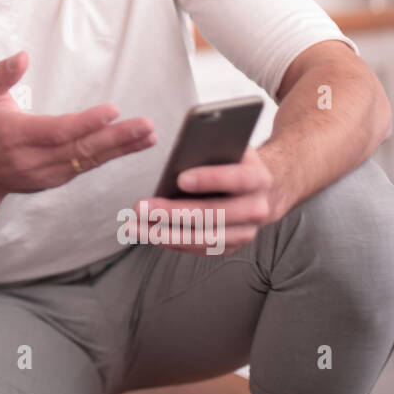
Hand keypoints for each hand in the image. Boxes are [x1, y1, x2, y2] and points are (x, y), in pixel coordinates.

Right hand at [0, 51, 156, 200]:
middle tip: (145, 126)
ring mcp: (47, 173)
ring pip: (89, 160)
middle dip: (116, 138)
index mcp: (16, 135)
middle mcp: (33, 159)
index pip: (56, 131)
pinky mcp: (57, 179)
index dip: (86, 123)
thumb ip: (1, 75)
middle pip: (80, 149)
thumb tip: (22, 56)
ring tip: (148, 135)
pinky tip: (133, 145)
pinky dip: (112, 155)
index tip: (112, 112)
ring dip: (121, 148)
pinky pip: (88, 166)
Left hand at [131, 147, 276, 255]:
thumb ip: (212, 146)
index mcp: (258, 178)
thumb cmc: (233, 162)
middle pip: (214, 214)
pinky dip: (173, 242)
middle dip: (173, 213)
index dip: (210, 179)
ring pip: (204, 237)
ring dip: (165, 234)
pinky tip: (149, 234)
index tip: (180, 178)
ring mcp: (245, 232)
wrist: (258, 190)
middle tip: (141, 208)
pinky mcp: (231, 246)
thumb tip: (183, 145)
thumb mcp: (229, 147)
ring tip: (135, 227)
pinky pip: (200, 248)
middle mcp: (256, 208)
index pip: (237, 179)